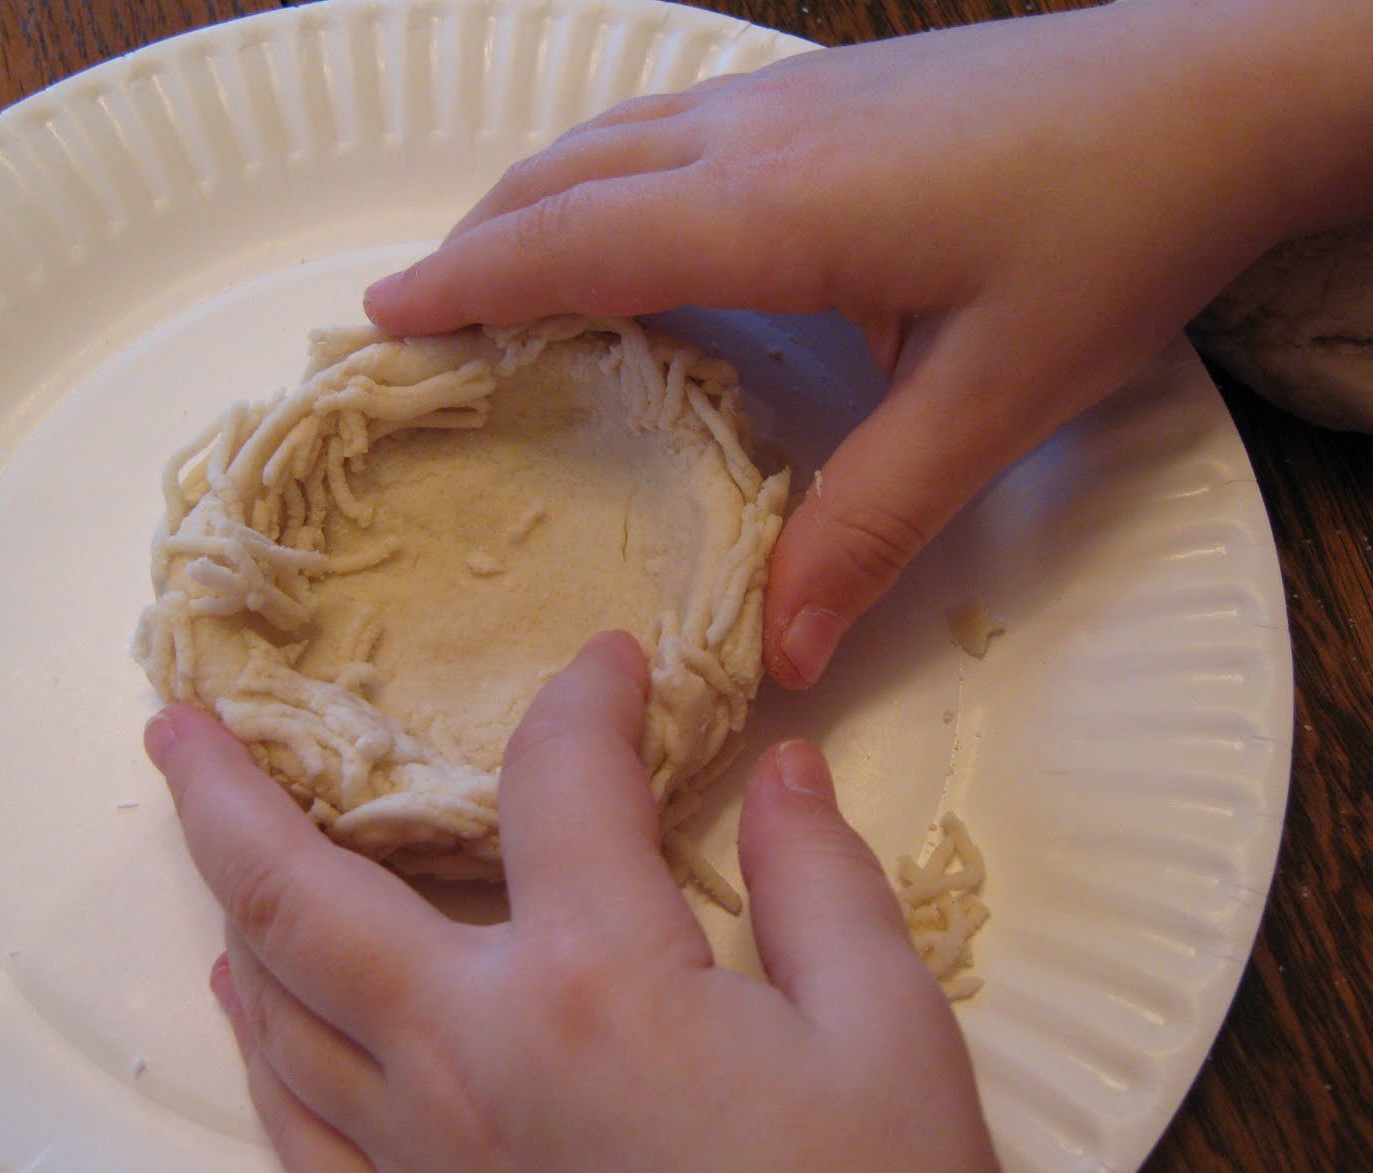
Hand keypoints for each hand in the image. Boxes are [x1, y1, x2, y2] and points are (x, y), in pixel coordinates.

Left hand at [147, 632, 1002, 1172]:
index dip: (587, 701)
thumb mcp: (888, 1040)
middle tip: (178, 723)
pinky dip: (259, 1047)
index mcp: (593, 984)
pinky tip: (247, 1007)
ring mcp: (425, 1161)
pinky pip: (299, 1132)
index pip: (557, 783)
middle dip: (226, 796)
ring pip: (277, 1010)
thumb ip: (822, 885)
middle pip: (300, 898)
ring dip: (229, 902)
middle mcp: (470, 1058)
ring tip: (204, 831)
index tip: (615, 664)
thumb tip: (785, 767)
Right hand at [363, 2, 1372, 689]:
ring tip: (492, 275)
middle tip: (411, 316)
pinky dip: (604, 179)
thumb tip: (787, 661)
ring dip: (534, 201)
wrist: (1225, 84)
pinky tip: (628, 229)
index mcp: (773, 209)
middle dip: (473, 239)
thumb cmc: (1116, 228)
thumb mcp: (991, 399)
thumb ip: (872, 525)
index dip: (463, 282)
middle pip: (565, 175)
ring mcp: (791, 97)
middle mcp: (756, 136)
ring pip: (612, 137)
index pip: (571, 241)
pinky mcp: (831, 90)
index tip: (375, 320)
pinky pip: (669, 127)